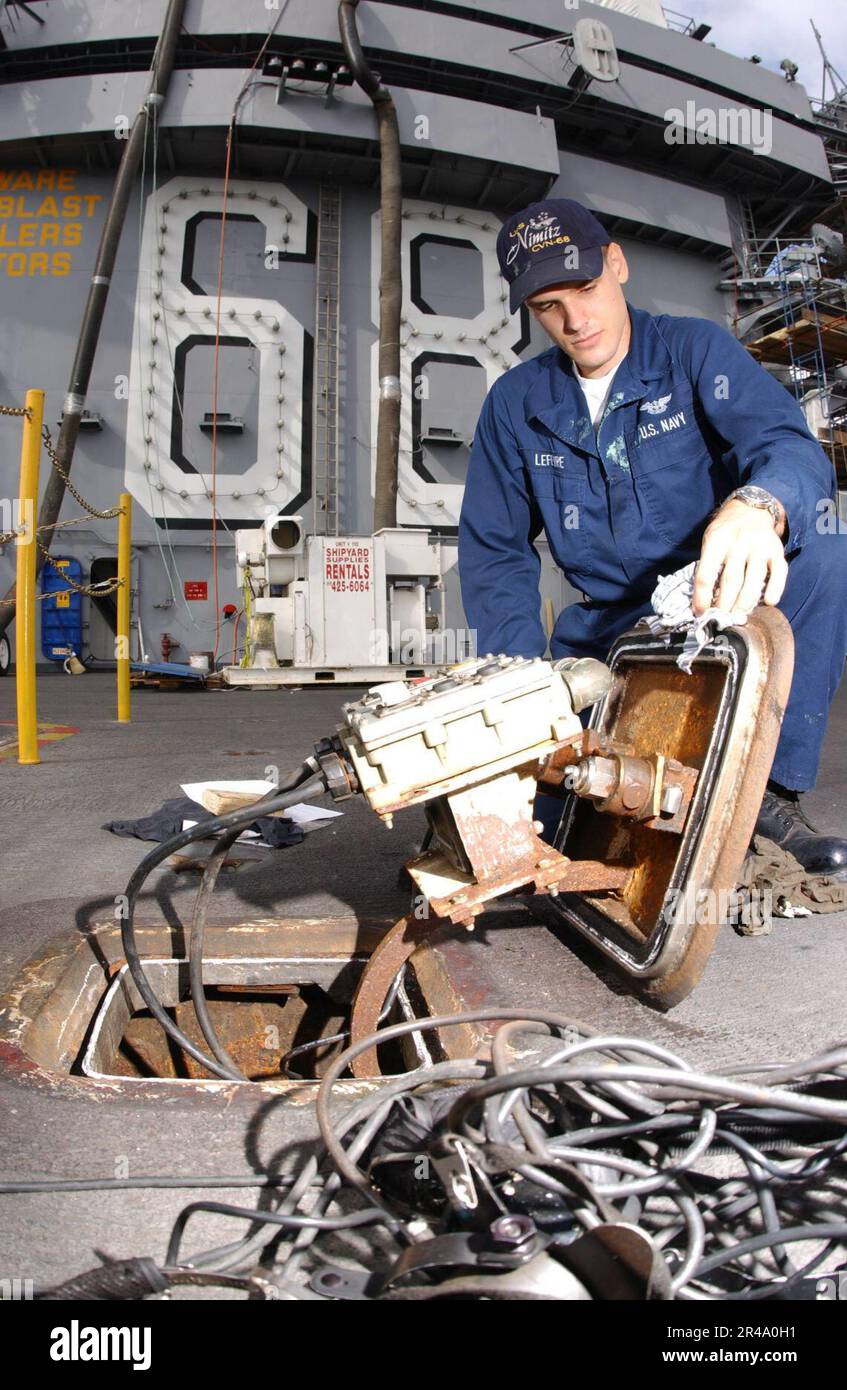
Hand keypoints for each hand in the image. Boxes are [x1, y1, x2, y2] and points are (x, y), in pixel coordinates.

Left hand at [692, 499, 787, 617]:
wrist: (751, 508)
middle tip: (721, 620)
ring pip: (753, 579)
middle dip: (724, 604)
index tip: (701, 613)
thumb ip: (708, 565)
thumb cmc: (726, 531)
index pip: (706, 574)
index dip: (702, 597)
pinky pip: (779, 572)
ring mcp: (760, 546)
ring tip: (738, 617)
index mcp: (717, 540)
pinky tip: (769, 602)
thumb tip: (704, 600)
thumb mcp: (710, 540)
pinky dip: (775, 588)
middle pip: (731, 580)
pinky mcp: (776, 551)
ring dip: (745, 602)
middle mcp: (739, 543)